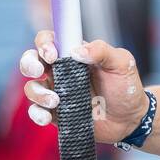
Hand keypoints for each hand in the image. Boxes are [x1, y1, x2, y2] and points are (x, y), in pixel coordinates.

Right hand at [19, 30, 149, 142]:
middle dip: (29, 63)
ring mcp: (57, 92)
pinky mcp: (56, 114)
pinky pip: (36, 112)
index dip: (44, 43)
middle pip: (31, 61)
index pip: (50, 40)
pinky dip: (37, 113)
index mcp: (74, 54)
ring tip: (56, 101)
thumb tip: (76, 51)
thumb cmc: (127, 86)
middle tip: (40, 71)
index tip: (53, 54)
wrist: (131, 119)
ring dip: (37, 93)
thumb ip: (102, 51)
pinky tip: (48, 116)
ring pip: (31, 88)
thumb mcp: (122, 63)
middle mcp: (61, 71)